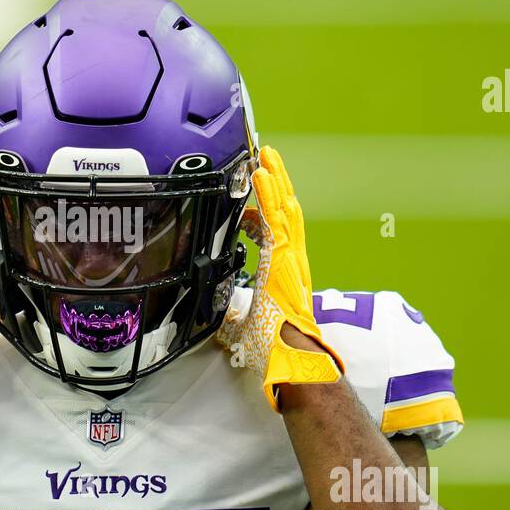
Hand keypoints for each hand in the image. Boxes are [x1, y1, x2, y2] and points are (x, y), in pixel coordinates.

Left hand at [216, 145, 343, 410]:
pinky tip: (261, 173)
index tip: (246, 205)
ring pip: (285, 208)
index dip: (261, 214)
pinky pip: (276, 217)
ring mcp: (290, 256)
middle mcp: (290, 260)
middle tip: (263, 156)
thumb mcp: (242, 326)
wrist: (290, 356)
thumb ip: (232, 316)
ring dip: (275, 179)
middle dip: (275, 183)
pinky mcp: (285, 256)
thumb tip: (219, 318)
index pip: (272, 234)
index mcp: (280, 273)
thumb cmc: (273, 348)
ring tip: (264, 153)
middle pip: (284, 212)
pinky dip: (269, 194)